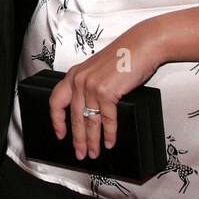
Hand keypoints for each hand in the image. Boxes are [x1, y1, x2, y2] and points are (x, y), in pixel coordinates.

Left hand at [49, 24, 163, 160]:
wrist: (142, 46)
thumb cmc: (124, 55)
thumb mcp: (98, 69)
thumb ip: (89, 85)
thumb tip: (89, 109)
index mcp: (74, 74)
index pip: (56, 101)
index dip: (57, 121)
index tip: (60, 133)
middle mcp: (79, 80)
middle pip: (74, 117)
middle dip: (77, 139)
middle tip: (80, 152)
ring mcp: (91, 86)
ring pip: (89, 121)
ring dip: (92, 141)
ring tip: (94, 152)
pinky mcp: (105, 92)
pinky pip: (106, 119)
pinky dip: (109, 134)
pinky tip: (110, 142)